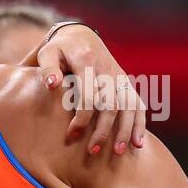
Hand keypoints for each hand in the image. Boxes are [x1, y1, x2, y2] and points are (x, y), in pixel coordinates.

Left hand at [30, 25, 147, 154]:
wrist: (80, 35)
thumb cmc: (58, 49)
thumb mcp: (48, 54)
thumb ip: (48, 69)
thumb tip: (52, 84)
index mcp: (87, 62)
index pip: (89, 94)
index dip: (82, 117)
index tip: (71, 134)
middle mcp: (107, 70)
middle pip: (111, 104)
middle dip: (104, 129)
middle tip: (93, 151)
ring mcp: (119, 77)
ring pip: (129, 105)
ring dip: (126, 130)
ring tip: (119, 152)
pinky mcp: (125, 82)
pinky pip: (137, 103)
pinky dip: (140, 123)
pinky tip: (138, 143)